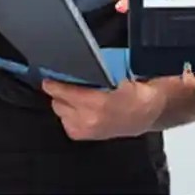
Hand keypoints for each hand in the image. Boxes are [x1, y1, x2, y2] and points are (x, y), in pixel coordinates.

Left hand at [41, 78, 161, 140]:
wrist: (147, 115)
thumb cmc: (136, 93)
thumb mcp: (123, 72)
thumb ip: (102, 67)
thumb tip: (83, 58)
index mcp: (100, 103)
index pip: (65, 92)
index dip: (54, 83)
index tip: (48, 77)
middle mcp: (90, 118)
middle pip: (58, 102)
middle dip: (59, 90)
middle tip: (64, 81)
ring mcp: (86, 129)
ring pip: (59, 111)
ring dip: (63, 102)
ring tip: (73, 94)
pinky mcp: (84, 136)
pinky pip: (65, 122)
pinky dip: (68, 113)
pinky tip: (79, 107)